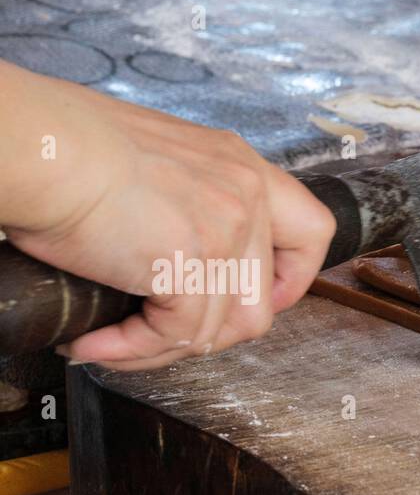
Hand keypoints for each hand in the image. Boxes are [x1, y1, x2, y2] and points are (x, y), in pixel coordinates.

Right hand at [0, 62, 333, 369]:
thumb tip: (181, 270)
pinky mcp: (191, 262)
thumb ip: (191, 208)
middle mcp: (246, 194)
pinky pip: (177, 335)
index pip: (312, 232)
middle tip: (156, 333)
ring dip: (164, 347)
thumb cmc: (64, 150)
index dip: (292, 281)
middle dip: (208, 333)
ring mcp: (226, 228)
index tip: (261, 302)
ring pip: (222, 330)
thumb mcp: (158, 167)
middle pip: (262, 302)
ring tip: (113, 341)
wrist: (32, 145)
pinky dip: (132, 350)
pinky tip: (94, 343)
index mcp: (240, 167)